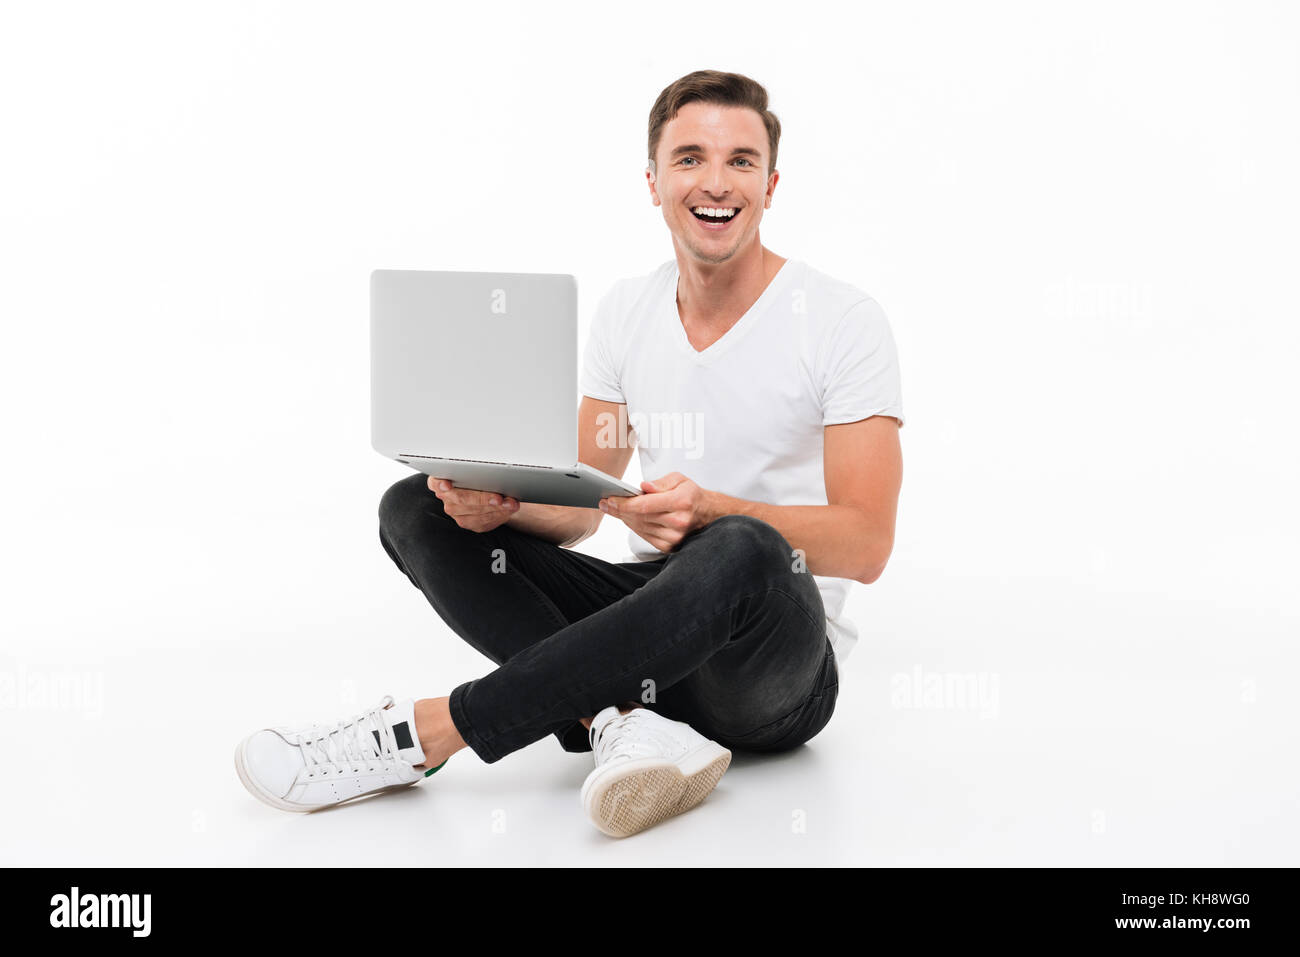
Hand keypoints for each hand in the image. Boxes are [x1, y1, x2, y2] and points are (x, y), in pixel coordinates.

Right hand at [427, 477, 518, 532]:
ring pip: (476, 512)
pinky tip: (508, 508)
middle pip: (461, 499)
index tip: (447, 485)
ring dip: (496, 508)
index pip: (435, 483)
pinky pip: (484, 521)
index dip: (441, 484)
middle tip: (498, 498)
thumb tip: (493, 471)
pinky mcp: (468, 522)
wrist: (486, 489)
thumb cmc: (478, 475)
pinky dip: (499, 514)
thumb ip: (475, 470)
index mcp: (441, 480)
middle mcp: (446, 498)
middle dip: (482, 498)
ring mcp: (456, 513)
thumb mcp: (475, 468)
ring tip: (510, 503)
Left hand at [598, 472, 714, 552]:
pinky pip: (645, 536)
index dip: (624, 504)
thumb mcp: (679, 479)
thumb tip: (643, 486)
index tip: (610, 500)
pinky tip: (628, 518)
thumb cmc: (691, 494)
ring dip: (625, 518)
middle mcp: (678, 522)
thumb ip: (660, 482)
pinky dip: (634, 527)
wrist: (708, 514)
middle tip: (605, 503)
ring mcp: (675, 537)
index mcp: (681, 502)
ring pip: (640, 528)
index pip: (644, 505)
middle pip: (640, 517)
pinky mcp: (670, 546)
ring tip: (613, 509)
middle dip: (619, 510)